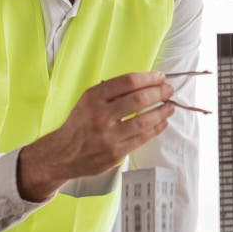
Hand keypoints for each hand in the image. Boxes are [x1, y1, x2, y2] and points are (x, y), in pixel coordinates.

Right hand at [17, 71, 174, 201]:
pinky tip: (162, 122)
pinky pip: (142, 138)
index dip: (148, 78)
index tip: (160, 77)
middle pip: (139, 99)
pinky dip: (156, 128)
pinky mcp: (114, 153)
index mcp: (93, 97)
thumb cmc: (80, 123)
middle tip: (169, 90)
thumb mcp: (89, 100)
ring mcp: (108, 136)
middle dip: (159, 93)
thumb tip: (146, 82)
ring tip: (170, 107)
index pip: (128, 82)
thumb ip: (112, 91)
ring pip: (144, 120)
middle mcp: (100, 115)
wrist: (62, 154)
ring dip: (162, 111)